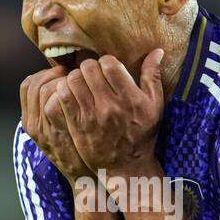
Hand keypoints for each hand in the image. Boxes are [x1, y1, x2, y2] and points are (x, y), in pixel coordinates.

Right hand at [20, 66, 91, 184]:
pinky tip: (83, 95)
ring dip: (64, 81)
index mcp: (30, 121)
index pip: (28, 85)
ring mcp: (43, 129)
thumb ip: (57, 107)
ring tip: (79, 84)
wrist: (85, 178)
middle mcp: (32, 124)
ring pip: (45, 90)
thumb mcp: (59, 129)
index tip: (63, 74)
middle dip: (56, 74)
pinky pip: (55, 102)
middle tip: (74, 76)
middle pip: (36, 84)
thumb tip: (65, 79)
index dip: (46, 74)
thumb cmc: (79, 150)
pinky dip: (69, 93)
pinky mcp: (56, 131)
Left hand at [48, 49, 165, 178]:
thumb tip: (157, 51)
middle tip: (92, 74)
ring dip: (76, 77)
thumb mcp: (155, 106)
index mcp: (130, 99)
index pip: (109, 64)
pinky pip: (62, 97)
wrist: (126, 167)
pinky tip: (72, 93)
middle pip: (89, 69)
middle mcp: (110, 106)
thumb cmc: (142, 135)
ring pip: (73, 80)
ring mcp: (91, 116)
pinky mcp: (77, 125)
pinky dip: (64, 90)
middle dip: (90, 67)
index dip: (106, 61)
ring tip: (81, 82)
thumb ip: (153, 77)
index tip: (108, 68)